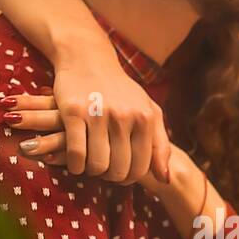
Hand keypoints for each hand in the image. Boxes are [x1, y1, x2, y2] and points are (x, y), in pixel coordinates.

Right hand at [0, 67, 169, 184]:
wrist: (87, 58)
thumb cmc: (120, 90)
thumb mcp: (148, 110)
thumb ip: (160, 144)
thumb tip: (165, 179)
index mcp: (145, 118)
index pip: (140, 167)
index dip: (128, 178)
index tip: (119, 173)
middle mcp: (124, 115)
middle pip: (118, 169)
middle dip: (110, 176)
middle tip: (103, 169)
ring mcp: (98, 113)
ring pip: (97, 165)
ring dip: (92, 172)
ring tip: (90, 164)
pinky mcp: (73, 112)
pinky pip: (76, 154)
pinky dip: (75, 165)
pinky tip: (75, 162)